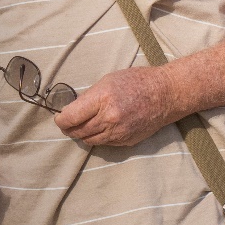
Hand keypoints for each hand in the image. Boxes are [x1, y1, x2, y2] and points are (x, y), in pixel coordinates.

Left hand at [54, 65, 177, 146]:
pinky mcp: (126, 141)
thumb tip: (73, 110)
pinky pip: (104, 143)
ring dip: (82, 134)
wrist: (165, 94)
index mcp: (102, 98)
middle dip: (69, 128)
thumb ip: (90, 97)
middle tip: (66, 124)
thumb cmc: (136, 81)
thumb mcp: (108, 81)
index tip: (59, 118)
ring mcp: (119, 132)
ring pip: (90, 140)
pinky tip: (100, 128)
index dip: (61, 120)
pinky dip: (98, 137)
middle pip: (78, 131)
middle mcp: (109, 118)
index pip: (71, 117)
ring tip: (81, 126)